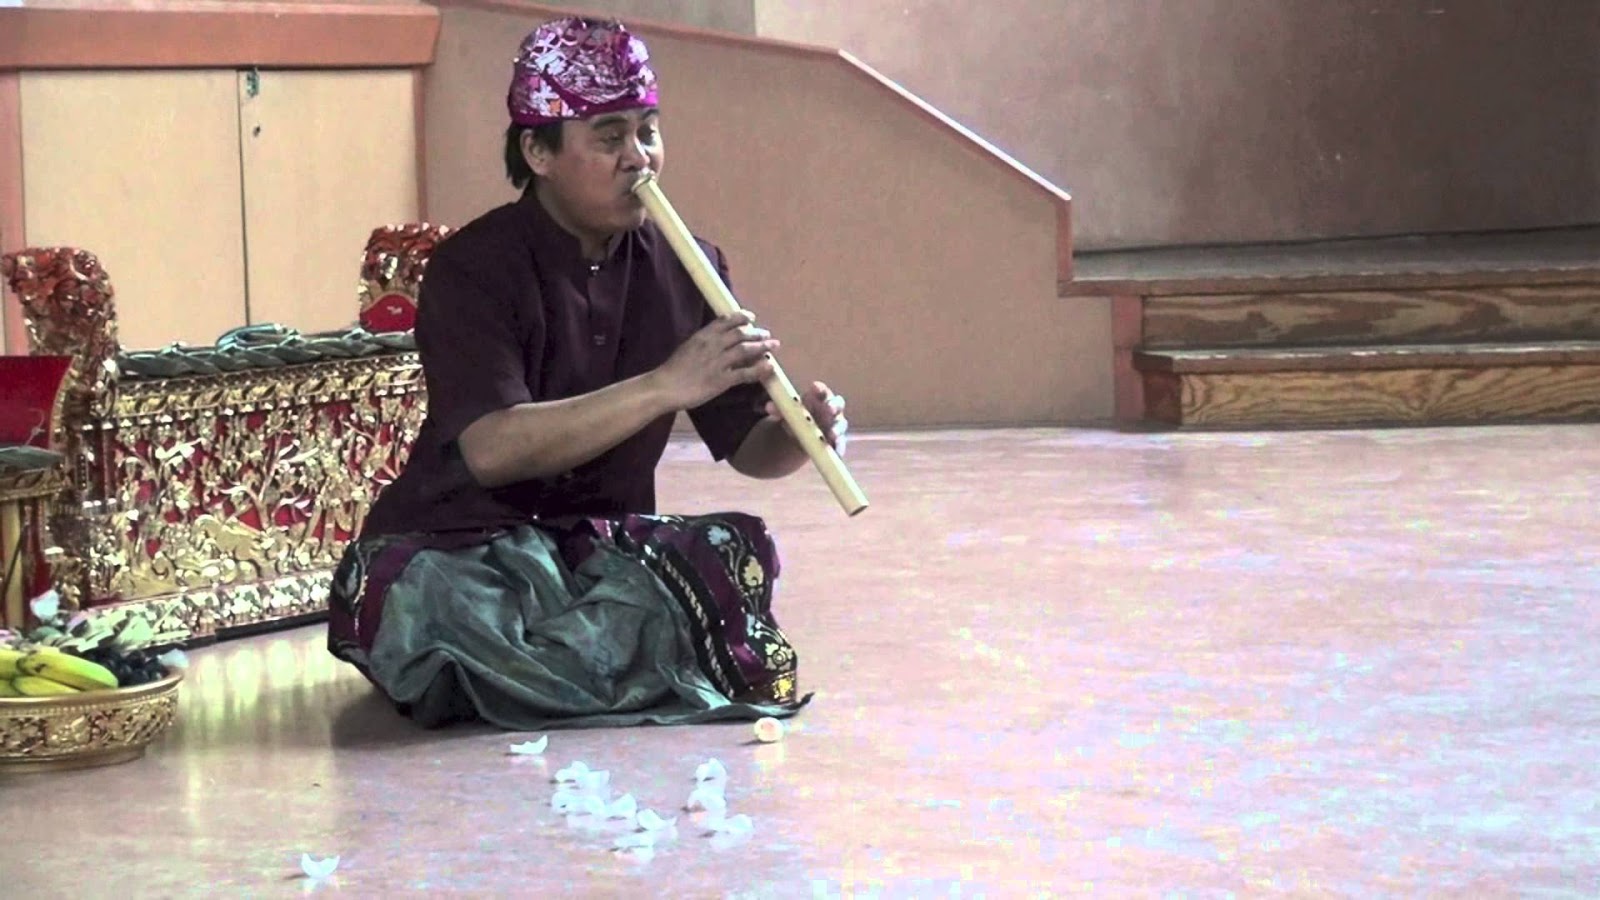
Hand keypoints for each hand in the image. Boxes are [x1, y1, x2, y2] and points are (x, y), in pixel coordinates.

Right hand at [656, 311, 778, 409]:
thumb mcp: (687, 348)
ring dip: (762, 346)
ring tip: (773, 345)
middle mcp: (713, 345)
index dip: (741, 317)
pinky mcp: (722, 380)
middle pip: (740, 333)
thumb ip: (702, 343)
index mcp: (703, 336)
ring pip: (746, 349)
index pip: (726, 320)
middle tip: (766, 333)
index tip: (751, 316)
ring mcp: (718, 362)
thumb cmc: (672, 370)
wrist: (664, 387)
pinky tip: (769, 367)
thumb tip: (716, 340)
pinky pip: (745, 373)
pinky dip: (759, 369)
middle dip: (756, 332)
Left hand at [766, 381, 848, 455]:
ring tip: (832, 434)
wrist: (800, 435)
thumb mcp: (787, 412)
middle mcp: (832, 410)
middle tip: (829, 408)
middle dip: (833, 406)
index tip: (814, 387)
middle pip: (837, 405)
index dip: (820, 389)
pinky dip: (839, 448)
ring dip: (837, 429)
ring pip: (840, 425)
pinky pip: (840, 445)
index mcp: (820, 399)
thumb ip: (780, 409)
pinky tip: (836, 452)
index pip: (822, 391)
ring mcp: (836, 426)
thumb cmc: (796, 417)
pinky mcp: (836, 442)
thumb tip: (768, 407)